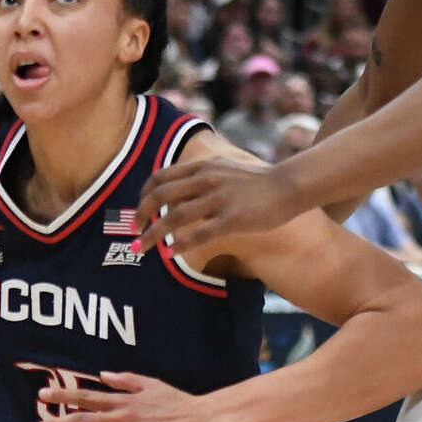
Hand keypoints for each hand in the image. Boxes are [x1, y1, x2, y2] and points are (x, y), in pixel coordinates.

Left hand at [28, 371, 215, 421]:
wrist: (203, 421)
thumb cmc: (178, 402)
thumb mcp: (151, 384)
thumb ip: (125, 380)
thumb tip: (103, 374)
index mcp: (122, 401)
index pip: (87, 397)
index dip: (63, 395)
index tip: (42, 395)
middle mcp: (121, 418)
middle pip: (81, 420)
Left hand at [136, 155, 296, 254]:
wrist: (289, 185)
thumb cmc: (257, 181)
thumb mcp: (224, 168)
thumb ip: (201, 176)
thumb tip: (180, 189)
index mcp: (202, 167)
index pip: (160, 178)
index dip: (143, 195)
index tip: (137, 212)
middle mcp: (205, 180)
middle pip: (160, 197)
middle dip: (141, 216)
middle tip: (133, 232)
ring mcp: (218, 199)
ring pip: (174, 217)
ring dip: (153, 235)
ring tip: (142, 248)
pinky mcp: (232, 219)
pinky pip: (199, 234)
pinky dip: (181, 245)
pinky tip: (170, 253)